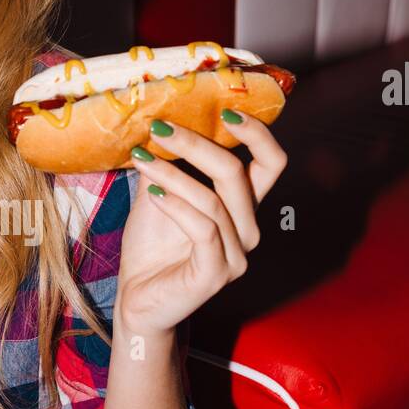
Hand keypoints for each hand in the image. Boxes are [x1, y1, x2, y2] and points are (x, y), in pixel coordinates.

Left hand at [115, 114, 288, 336]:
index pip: (271, 162)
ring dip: (173, 174)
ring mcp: (236, 254)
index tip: (224, 108)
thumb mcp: (158, 194)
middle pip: (238, 173)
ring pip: (214, 199)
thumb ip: (167, 163)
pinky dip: (176, 205)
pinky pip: (203, 229)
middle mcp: (247, 228)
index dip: (258, 133)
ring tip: (142, 159)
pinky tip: (151, 194)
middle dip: (197, 144)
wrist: (137, 299)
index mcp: (243, 206)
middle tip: (159, 127)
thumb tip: (157, 118)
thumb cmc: (150, 247)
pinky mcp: (216, 274)